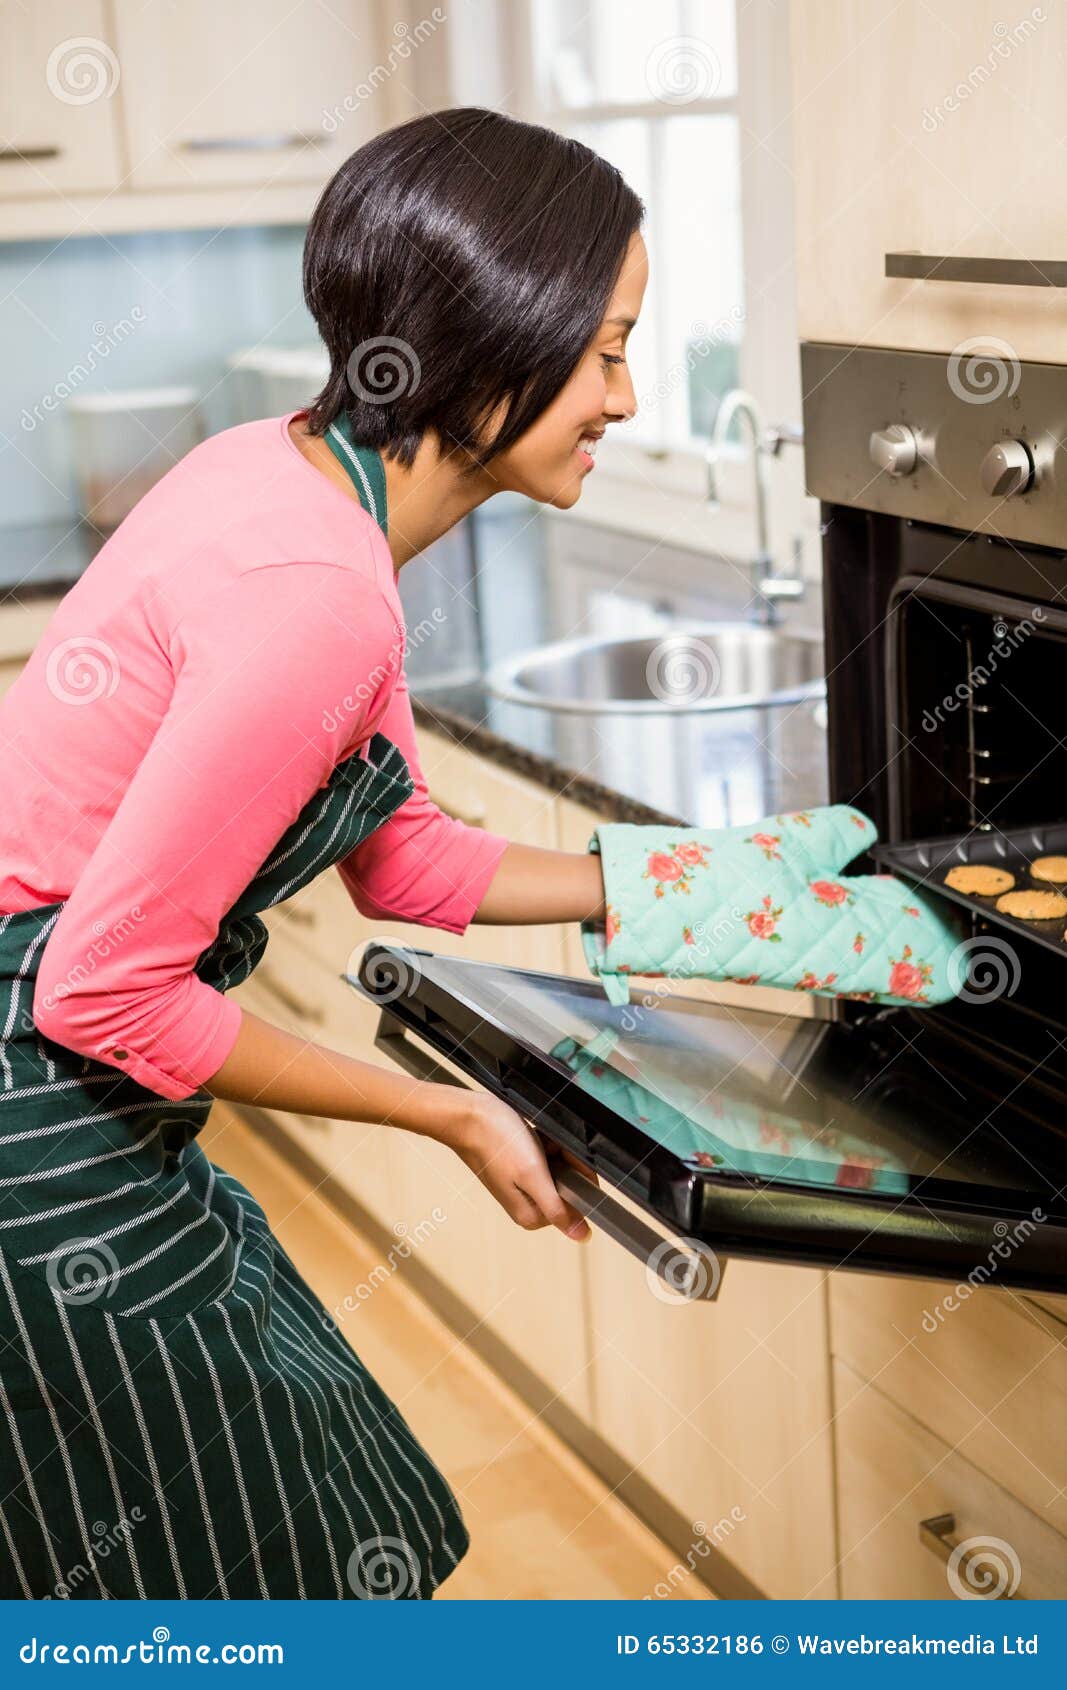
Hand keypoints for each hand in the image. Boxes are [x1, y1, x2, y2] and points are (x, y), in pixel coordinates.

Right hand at [448, 1091, 591, 1240]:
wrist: (469, 1116)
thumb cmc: (495, 1142)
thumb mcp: (531, 1175)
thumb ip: (557, 1208)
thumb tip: (582, 1237)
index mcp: (532, 1215)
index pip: (576, 1202)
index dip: (578, 1175)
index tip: (565, 1157)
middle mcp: (529, 1204)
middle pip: (569, 1185)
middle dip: (566, 1160)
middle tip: (546, 1146)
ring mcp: (525, 1185)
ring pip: (560, 1169)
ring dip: (556, 1150)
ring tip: (537, 1140)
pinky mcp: (521, 1169)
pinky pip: (546, 1159)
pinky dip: (546, 1145)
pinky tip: (533, 1137)